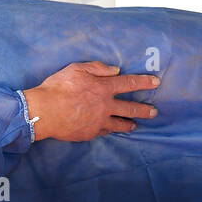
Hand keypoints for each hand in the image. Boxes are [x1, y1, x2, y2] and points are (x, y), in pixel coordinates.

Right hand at [21, 61, 159, 141]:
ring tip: (135, 125)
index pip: (129, 83)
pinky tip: (113, 130)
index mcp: (103, 87)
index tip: (156, 82)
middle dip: (144, 109)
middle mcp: (105, 105)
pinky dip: (111, 130)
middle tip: (154, 111)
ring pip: (121, 124)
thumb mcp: (76, 68)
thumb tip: (115, 70)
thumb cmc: (58, 87)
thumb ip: (97, 68)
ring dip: (130, 123)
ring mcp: (99, 121)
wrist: (44, 111)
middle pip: (131, 107)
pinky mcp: (91, 132)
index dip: (144, 82)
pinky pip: (106, 131)